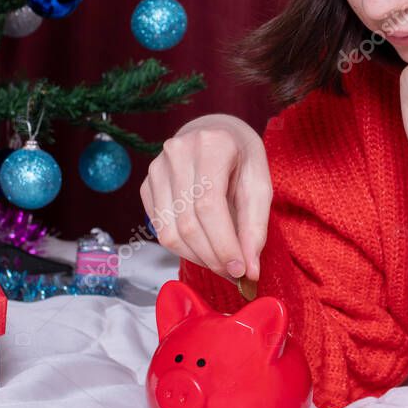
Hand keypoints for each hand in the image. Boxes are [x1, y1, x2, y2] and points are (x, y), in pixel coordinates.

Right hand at [140, 113, 271, 282]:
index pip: (209, 204)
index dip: (223, 243)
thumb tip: (249, 269)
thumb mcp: (259, 183)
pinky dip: (183, 248)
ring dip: (197, 258)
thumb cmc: (241, 157)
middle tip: (233, 273)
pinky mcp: (147, 185)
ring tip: (221, 264)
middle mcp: (178, 153)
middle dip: (212, 257)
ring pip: (170, 232)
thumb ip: (255, 226)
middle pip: (188, 222)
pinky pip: (161, 229)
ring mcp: (157, 168)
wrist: (214, 133)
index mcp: (211, 145)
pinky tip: (204, 249)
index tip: (239, 270)